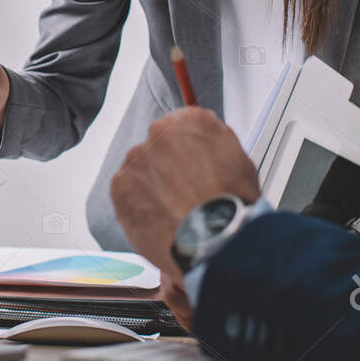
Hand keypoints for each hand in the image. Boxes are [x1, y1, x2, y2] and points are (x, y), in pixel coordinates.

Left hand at [110, 107, 260, 318]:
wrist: (216, 239)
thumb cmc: (232, 205)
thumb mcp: (240, 161)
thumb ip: (215, 145)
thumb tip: (206, 148)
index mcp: (190, 121)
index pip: (181, 127)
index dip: (187, 153)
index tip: (190, 168)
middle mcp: (159, 133)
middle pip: (158, 148)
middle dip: (166, 169)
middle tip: (183, 194)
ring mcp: (136, 159)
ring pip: (140, 171)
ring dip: (151, 188)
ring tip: (173, 212)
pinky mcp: (120, 186)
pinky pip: (126, 193)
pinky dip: (137, 206)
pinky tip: (160, 220)